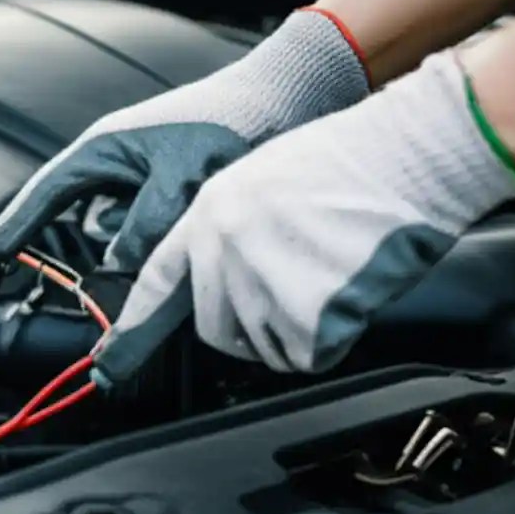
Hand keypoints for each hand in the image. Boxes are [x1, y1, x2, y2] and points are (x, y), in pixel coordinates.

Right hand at [0, 9, 369, 270]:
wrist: (292, 96)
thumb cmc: (234, 118)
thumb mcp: (182, 177)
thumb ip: (146, 225)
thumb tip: (120, 264)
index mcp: (105, 147)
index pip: (46, 193)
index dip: (17, 227)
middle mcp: (120, 163)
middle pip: (85, 223)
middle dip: (95, 252)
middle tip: (107, 281)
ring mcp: (147, 179)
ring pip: (125, 234)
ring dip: (142, 249)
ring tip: (173, 244)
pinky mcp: (175, 192)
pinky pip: (154, 232)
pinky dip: (165, 244)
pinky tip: (192, 244)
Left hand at [93, 50, 514, 381]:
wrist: (406, 150)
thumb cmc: (353, 160)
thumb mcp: (267, 179)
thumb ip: (235, 228)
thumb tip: (227, 276)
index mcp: (211, 210)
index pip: (157, 278)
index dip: (134, 325)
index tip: (108, 362)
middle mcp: (225, 247)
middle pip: (216, 331)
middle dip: (250, 333)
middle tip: (295, 305)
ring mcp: (262, 278)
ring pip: (267, 347)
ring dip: (300, 330)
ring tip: (332, 279)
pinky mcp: (304, 309)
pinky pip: (311, 354)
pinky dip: (335, 337)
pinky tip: (351, 291)